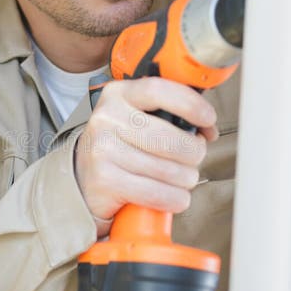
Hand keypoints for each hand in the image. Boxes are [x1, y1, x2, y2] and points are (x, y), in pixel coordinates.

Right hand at [74, 77, 217, 236]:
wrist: (83, 179)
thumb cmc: (120, 147)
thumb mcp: (136, 118)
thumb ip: (169, 113)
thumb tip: (207, 129)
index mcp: (118, 95)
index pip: (159, 91)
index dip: (191, 104)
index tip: (207, 119)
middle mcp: (107, 119)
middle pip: (172, 138)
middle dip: (194, 153)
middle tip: (193, 158)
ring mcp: (104, 150)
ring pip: (170, 170)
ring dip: (185, 180)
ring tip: (179, 179)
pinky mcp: (106, 180)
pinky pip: (158, 193)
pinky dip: (174, 199)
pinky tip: (172, 196)